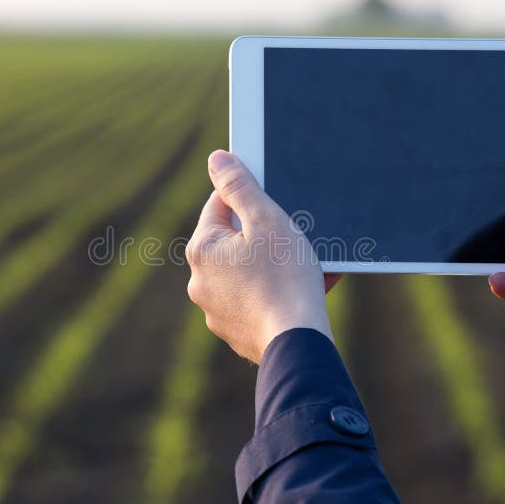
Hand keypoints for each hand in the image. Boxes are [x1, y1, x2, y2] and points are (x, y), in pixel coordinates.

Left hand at [186, 150, 334, 363]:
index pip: (221, 205)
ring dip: (273, 266)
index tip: (275, 204)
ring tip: (304, 268)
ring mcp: (217, 310)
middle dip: (265, 236)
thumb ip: (240, 186)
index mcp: (202, 249)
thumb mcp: (267, 220)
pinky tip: (302, 292)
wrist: (297, 344)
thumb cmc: (285, 279)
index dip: (251, 198)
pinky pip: (256, 301)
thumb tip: (217, 159)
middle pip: (234, 241)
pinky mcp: (236, 331)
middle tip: (295, 240)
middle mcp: (200, 281)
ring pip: (247, 272)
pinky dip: (276, 292)